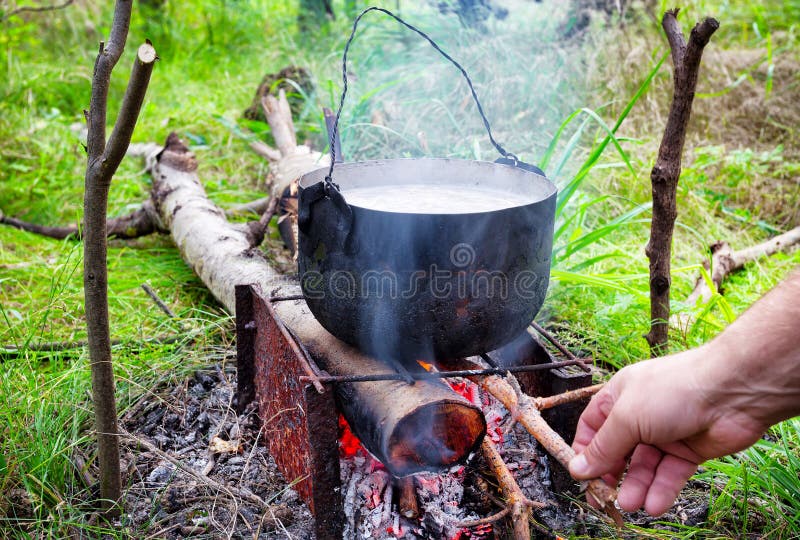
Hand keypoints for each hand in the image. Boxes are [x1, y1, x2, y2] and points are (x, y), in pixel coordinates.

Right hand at [569, 346, 766, 515]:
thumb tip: (577, 469)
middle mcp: (639, 415)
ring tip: (630, 504)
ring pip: (644, 467)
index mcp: (618, 397)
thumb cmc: (673, 390)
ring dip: (636, 487)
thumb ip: (602, 447)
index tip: (581, 476)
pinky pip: (670, 474)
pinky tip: (654, 504)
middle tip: (604, 499)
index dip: (586, 452)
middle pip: (618, 452)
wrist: (731, 391)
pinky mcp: (689, 451)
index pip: (593, 428)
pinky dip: (661, 490)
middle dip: (611, 476)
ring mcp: (665, 434)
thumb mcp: (626, 418)